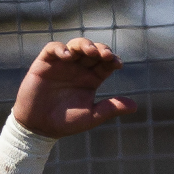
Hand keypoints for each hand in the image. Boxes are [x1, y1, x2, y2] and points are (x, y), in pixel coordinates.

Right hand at [12, 38, 136, 139]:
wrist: (38, 128)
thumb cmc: (64, 123)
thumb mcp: (91, 116)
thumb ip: (110, 108)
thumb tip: (135, 106)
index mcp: (91, 79)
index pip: (105, 63)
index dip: (112, 59)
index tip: (117, 64)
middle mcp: (78, 69)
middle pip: (93, 50)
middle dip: (100, 49)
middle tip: (104, 56)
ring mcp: (61, 64)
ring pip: (76, 45)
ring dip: (84, 45)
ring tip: (89, 51)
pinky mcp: (44, 63)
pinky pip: (53, 48)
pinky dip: (61, 48)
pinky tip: (68, 56)